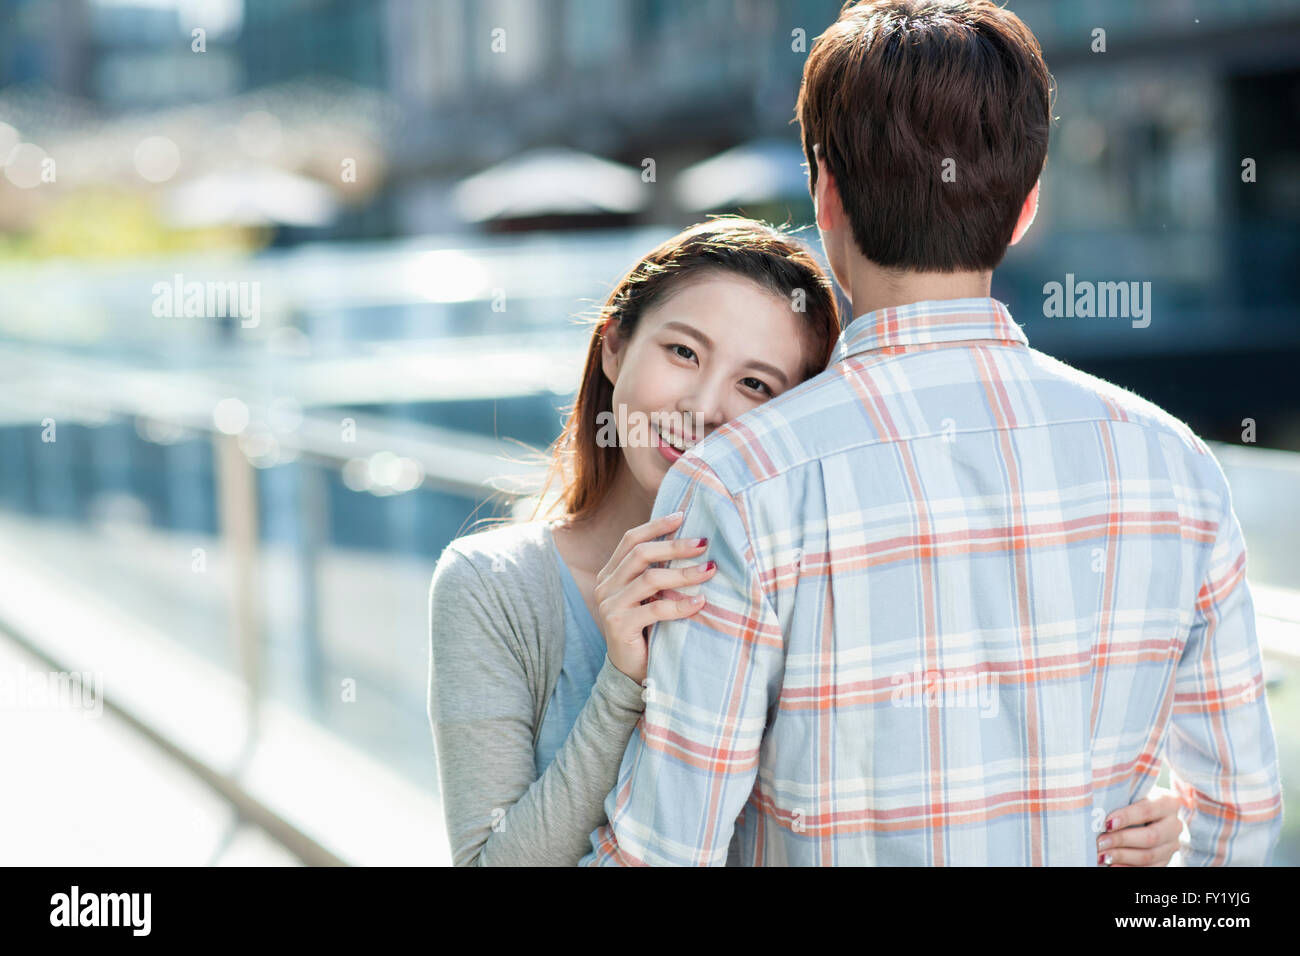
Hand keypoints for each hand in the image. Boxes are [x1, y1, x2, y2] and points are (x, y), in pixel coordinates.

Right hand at [593, 512, 717, 684]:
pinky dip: (680, 605)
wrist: (631, 671)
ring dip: (683, 574)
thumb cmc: (647, 628)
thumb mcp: (648, 596)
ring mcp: (610, 606)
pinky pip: (654, 609)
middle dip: (674, 546)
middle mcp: (605, 586)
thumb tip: (692, 543)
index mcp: (610, 574)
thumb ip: (656, 573)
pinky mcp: (619, 626)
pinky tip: (700, 602)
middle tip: (703, 544)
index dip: (656, 526)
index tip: (682, 516)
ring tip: (709, 571)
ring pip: (649, 579)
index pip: (630, 540)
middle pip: (640, 554)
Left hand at [1098, 785, 1185, 865]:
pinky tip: (1111, 865)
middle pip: (1150, 836)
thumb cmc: (1131, 801)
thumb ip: (1121, 797)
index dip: (1126, 817)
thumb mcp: (1130, 794)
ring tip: (1101, 855)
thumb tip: (1099, 804)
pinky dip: (1128, 867)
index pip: (1147, 810)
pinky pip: (1149, 868)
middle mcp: (1174, 825)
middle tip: (1100, 842)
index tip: (1107, 823)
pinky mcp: (1165, 860)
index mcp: (1168, 803)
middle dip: (1122, 840)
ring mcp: (1172, 845)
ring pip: (1149, 855)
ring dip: (1122, 856)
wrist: (1144, 816)